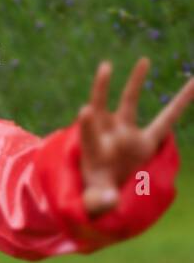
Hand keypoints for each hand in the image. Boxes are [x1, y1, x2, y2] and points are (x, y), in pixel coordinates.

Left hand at [76, 57, 193, 217]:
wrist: (107, 190)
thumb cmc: (96, 194)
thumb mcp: (94, 201)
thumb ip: (98, 201)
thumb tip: (110, 201)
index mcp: (92, 151)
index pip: (87, 134)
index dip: (86, 124)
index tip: (84, 110)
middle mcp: (107, 136)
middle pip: (102, 108)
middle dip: (101, 89)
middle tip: (104, 67)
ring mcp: (125, 133)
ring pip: (129, 103)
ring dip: (135, 82)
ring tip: (143, 60)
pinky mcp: (144, 139)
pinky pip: (165, 119)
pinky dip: (180, 103)